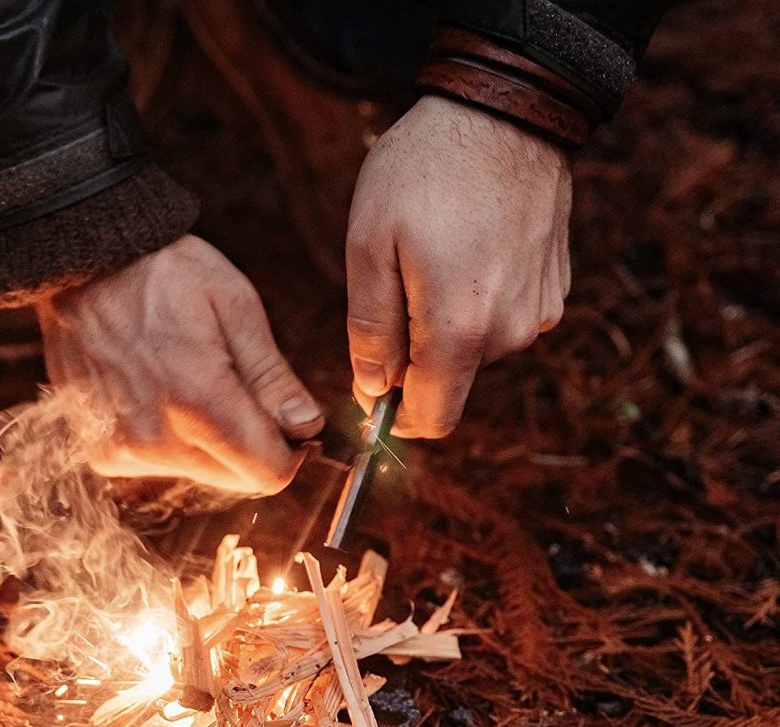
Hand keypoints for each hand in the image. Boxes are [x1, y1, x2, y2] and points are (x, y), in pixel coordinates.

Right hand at [37, 235, 322, 493]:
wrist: (82, 265)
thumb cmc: (163, 274)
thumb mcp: (235, 305)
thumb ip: (273, 376)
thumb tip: (307, 427)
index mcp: (198, 401)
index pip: (268, 472)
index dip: (292, 452)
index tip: (293, 423)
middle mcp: (157, 439)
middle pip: (238, 480)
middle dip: (255, 446)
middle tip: (243, 391)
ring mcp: (124, 450)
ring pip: (203, 474)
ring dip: (213, 442)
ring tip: (193, 380)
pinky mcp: (102, 451)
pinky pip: (161, 465)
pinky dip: (174, 440)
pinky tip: (161, 392)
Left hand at [346, 95, 571, 437]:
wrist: (507, 109)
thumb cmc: (426, 170)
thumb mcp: (369, 246)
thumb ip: (369, 332)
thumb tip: (373, 391)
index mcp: (460, 330)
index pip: (433, 419)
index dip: (398, 419)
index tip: (375, 394)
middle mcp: (510, 333)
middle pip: (451, 381)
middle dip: (417, 355)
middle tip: (399, 284)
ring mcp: (539, 311)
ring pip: (477, 349)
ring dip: (449, 323)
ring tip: (437, 255)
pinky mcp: (554, 288)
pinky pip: (504, 317)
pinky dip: (480, 299)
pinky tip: (471, 248)